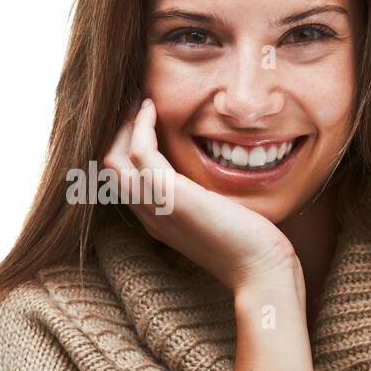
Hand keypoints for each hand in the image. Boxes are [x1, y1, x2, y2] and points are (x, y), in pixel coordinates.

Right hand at [102, 98, 299, 294]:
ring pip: (114, 159)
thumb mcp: (220, 215)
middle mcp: (149, 215)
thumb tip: (212, 172)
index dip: (124, 145)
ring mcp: (156, 207)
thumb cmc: (251, 245)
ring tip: (139, 99)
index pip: (122, 179)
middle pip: (109, 167)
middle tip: (132, 100)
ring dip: (124, 124)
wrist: (261, 271)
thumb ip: (205, 196)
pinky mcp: (170, 197)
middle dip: (117, 130)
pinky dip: (141, 125)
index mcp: (158, 220)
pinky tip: (152, 108)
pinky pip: (140, 152)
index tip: (139, 115)